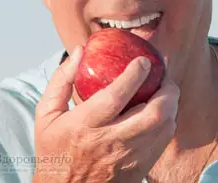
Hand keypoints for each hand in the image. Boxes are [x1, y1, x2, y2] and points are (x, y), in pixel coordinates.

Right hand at [32, 46, 178, 182]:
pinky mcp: (140, 167)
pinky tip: (162, 110)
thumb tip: (81, 51)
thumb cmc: (56, 150)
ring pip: (164, 127)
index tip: (144, 60)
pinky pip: (164, 140)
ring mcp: (128, 157)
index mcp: (84, 126)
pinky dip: (169, 120)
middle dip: (166, 90)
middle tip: (164, 76)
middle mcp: (110, 142)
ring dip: (171, 104)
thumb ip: (61, 80)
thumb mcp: (47, 115)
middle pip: (152, 114)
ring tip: (165, 90)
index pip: (115, 97)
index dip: (134, 75)